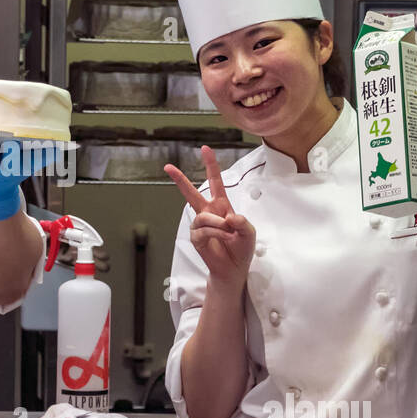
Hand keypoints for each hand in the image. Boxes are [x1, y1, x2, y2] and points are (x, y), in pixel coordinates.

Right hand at [163, 145, 256, 285]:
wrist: (234, 268)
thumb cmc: (242, 248)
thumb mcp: (249, 232)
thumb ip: (243, 222)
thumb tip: (229, 216)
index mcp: (221, 205)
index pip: (215, 182)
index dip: (211, 165)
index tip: (205, 148)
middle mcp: (208, 212)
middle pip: (192, 192)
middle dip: (180, 179)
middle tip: (167, 167)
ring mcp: (200, 225)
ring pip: (203, 217)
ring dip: (218, 224)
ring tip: (229, 232)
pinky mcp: (196, 238)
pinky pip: (203, 231)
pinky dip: (217, 234)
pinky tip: (225, 238)